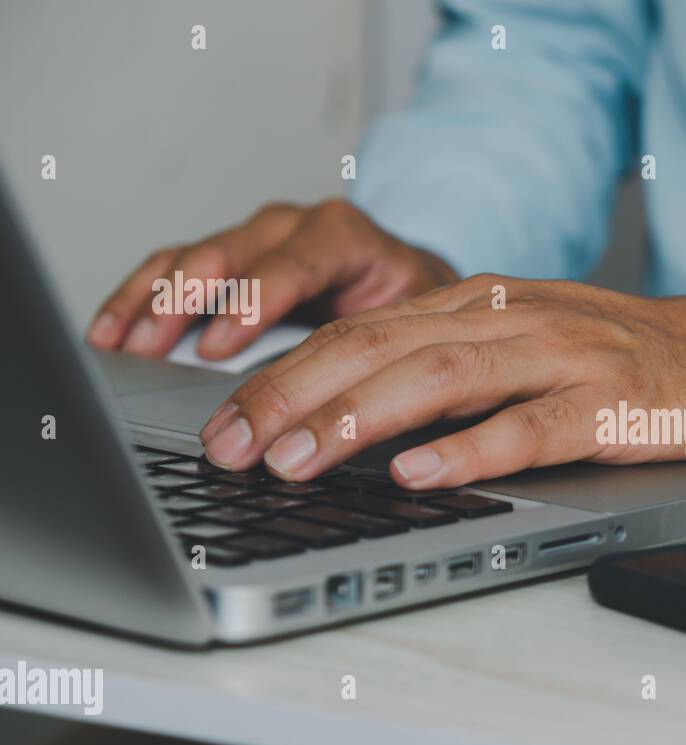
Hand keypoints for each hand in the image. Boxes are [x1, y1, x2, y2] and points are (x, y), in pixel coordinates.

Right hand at [86, 199, 456, 358]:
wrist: (413, 286)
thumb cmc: (412, 310)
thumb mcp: (409, 330)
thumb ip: (373, 357)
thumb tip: (336, 413)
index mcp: (346, 238)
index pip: (295, 263)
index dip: (254, 304)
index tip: (218, 350)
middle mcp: (295, 228)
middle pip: (230, 253)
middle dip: (187, 305)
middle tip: (152, 352)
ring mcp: (257, 238)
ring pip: (193, 257)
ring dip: (152, 303)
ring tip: (119, 346)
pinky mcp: (230, 257)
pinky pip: (173, 268)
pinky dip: (140, 299)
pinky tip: (111, 333)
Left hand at [198, 276, 685, 486]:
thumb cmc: (627, 364)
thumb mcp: (527, 351)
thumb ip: (452, 375)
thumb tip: (354, 426)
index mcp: (485, 306)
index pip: (364, 330)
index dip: (286, 374)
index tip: (227, 425)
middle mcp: (516, 320)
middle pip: (384, 347)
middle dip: (296, 396)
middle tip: (234, 449)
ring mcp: (567, 357)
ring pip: (445, 378)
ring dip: (362, 419)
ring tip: (300, 460)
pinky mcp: (613, 405)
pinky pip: (531, 427)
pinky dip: (469, 448)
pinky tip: (419, 472)